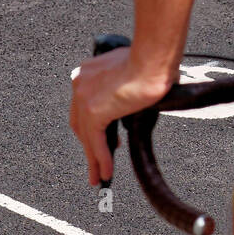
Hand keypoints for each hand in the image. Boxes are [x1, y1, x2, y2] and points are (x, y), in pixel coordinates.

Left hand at [69, 46, 175, 186]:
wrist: (153, 58)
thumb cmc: (151, 60)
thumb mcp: (130, 73)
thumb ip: (123, 87)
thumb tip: (132, 100)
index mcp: (87, 72)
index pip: (84, 107)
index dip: (93, 126)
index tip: (105, 139)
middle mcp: (80, 84)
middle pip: (81, 123)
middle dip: (90, 145)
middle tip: (97, 162)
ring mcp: (84, 98)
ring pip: (87, 136)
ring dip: (94, 159)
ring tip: (99, 176)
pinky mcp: (93, 112)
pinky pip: (96, 141)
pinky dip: (101, 158)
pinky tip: (106, 172)